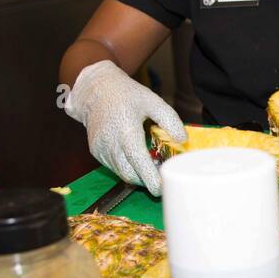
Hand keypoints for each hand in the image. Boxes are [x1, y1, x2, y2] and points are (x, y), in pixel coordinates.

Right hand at [64, 60, 184, 195]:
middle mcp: (110, 144)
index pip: (139, 164)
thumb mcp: (153, 101)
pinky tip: (136, 157)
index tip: (163, 187)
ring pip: (121, 174)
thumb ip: (170, 120)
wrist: (95, 90)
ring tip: (151, 164)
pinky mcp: (95, 152)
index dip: (152, 180)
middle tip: (161, 174)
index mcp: (126, 131)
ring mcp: (100, 149)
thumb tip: (182, 141)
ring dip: (137, 175)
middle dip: (147, 181)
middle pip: (130, 175)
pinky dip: (126, 168)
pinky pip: (113, 167)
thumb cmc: (127, 95)